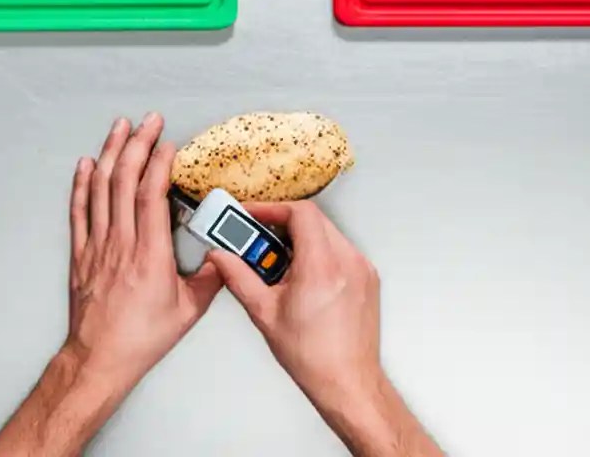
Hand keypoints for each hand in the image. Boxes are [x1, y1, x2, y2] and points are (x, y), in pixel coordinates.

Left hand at [63, 114, 223, 387]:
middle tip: (148, 121)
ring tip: (120, 128)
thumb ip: (210, 279)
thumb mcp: (189, 311)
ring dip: (110, 153)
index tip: (169, 143)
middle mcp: (121, 244)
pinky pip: (80, 210)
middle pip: (124, 181)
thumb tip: (224, 256)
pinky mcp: (81, 254)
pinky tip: (86, 165)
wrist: (100, 359)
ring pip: (100, 188)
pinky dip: (82, 183)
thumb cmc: (141, 339)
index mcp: (149, 255)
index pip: (151, 196)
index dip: (159, 164)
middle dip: (137, 145)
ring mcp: (97, 246)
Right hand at [207, 201, 381, 406]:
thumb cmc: (313, 356)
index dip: (272, 209)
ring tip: (279, 263)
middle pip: (313, 220)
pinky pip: (340, 249)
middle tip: (259, 239)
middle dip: (282, 224)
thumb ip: (239, 278)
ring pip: (327, 233)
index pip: (300, 213)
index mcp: (322, 268)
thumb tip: (221, 258)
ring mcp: (362, 269)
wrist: (348, 381)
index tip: (253, 215)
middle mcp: (347, 262)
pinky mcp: (368, 277)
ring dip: (300, 239)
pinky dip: (318, 252)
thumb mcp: (265, 314)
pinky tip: (302, 275)